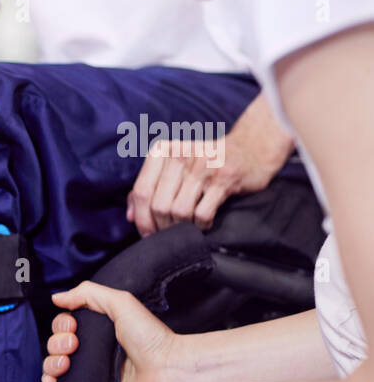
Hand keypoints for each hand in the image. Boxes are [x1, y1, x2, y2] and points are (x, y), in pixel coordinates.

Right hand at [44, 281, 182, 381]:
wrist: (168, 372)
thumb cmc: (152, 339)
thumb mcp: (121, 303)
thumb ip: (88, 293)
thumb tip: (56, 297)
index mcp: (97, 336)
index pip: (63, 329)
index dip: (60, 326)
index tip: (72, 326)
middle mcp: (90, 357)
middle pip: (54, 348)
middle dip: (55, 343)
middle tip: (73, 344)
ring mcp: (88, 379)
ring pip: (52, 371)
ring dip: (51, 363)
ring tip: (67, 363)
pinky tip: (54, 381)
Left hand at [127, 99, 290, 235]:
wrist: (251, 147)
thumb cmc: (205, 161)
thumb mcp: (174, 165)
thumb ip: (148, 186)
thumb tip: (129, 216)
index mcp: (163, 151)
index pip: (141, 191)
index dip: (141, 218)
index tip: (147, 232)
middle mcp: (180, 155)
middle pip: (158, 205)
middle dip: (161, 227)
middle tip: (168, 234)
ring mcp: (203, 166)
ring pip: (178, 211)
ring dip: (180, 227)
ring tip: (185, 229)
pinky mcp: (224, 179)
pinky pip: (203, 214)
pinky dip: (201, 226)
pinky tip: (203, 224)